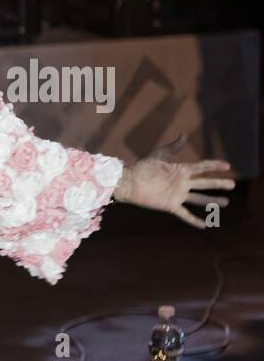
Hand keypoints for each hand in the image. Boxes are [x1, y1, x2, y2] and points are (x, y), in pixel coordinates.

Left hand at [113, 132, 233, 228]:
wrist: (128, 182)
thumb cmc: (142, 167)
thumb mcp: (159, 156)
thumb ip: (173, 148)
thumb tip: (184, 135)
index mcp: (181, 170)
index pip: (202, 167)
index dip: (214, 166)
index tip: (227, 166)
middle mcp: (182, 183)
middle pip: (205, 183)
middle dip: (218, 184)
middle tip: (232, 185)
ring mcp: (177, 195)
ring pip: (199, 198)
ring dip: (212, 201)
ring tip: (225, 203)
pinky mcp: (170, 205)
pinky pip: (184, 214)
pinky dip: (193, 220)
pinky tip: (204, 225)